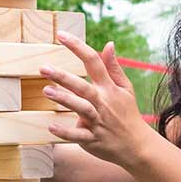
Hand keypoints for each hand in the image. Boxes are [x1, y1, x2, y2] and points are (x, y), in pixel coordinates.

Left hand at [42, 34, 155, 168]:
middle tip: (43, 68)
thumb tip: (109, 44)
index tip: (61, 35)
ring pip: (81, 108)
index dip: (78, 47)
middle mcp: (103, 102)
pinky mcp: (93, 139)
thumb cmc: (127, 113)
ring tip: (46, 91)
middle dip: (63, 77)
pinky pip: (78, 135)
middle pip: (82, 86)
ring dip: (64, 99)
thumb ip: (114, 67)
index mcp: (109, 88)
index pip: (94, 62)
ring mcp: (98, 121)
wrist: (137, 145)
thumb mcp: (125, 89)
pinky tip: (51, 126)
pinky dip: (65, 132)